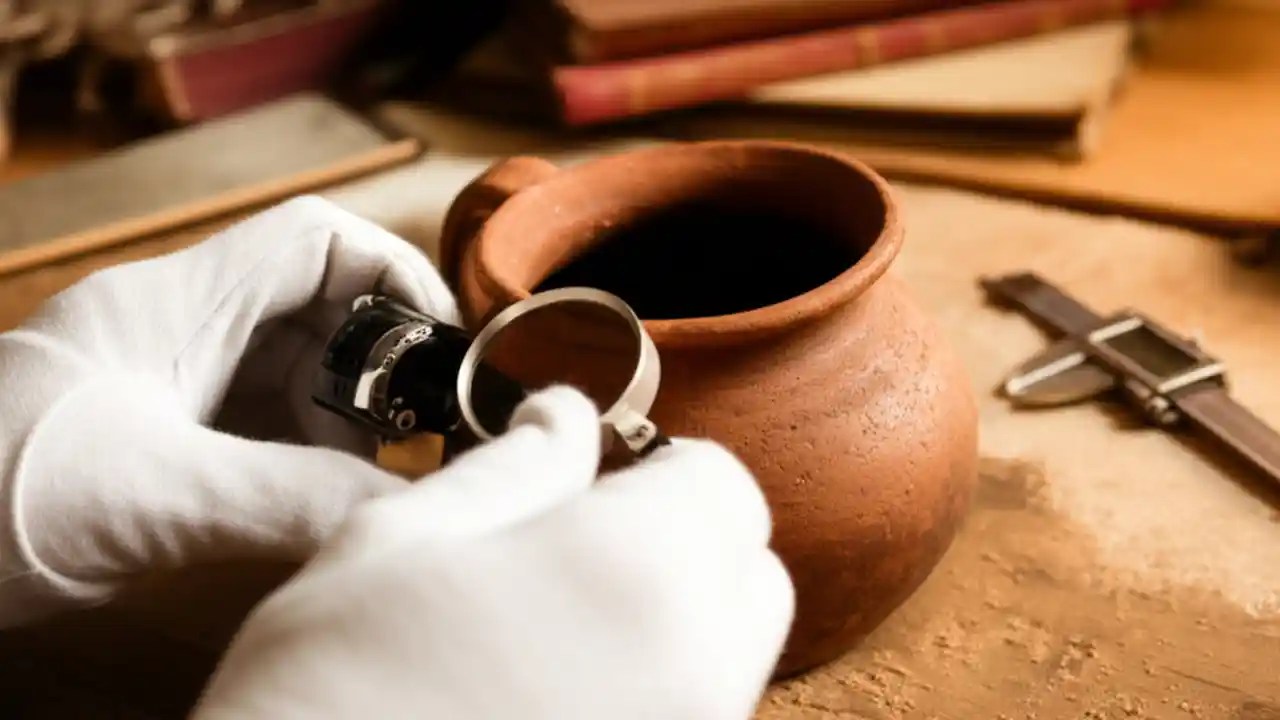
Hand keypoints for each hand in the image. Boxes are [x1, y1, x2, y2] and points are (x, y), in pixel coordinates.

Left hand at [0, 196, 457, 626]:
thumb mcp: (150, 495)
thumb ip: (284, 497)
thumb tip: (402, 510)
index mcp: (176, 305)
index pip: (311, 240)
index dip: (393, 271)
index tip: (443, 337)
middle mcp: (185, 335)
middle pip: (320, 311)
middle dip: (380, 365)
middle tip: (424, 429)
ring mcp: (178, 390)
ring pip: (300, 377)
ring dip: (351, 423)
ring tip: (379, 478)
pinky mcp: (173, 444)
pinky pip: (271, 433)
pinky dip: (314, 462)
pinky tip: (332, 505)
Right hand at [191, 387, 793, 719]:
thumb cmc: (328, 695)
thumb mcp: (396, 544)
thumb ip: (510, 469)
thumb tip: (563, 418)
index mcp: (641, 568)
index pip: (723, 482)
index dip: (662, 469)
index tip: (601, 483)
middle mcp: (699, 666)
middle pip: (749, 573)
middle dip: (686, 544)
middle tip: (582, 553)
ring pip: (731, 656)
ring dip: (674, 621)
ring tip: (558, 632)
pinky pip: (695, 714)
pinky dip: (657, 689)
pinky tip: (558, 696)